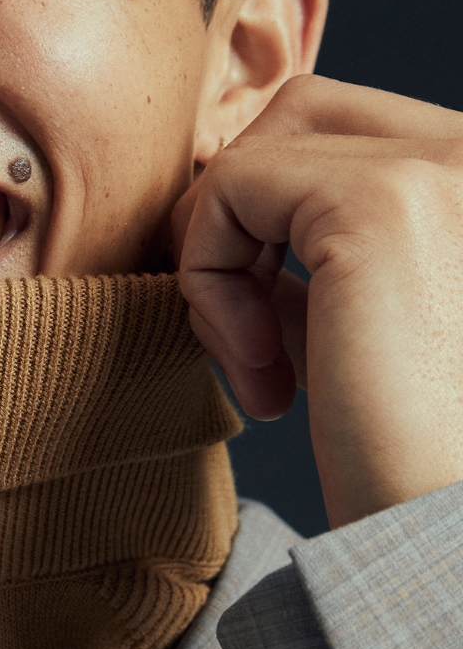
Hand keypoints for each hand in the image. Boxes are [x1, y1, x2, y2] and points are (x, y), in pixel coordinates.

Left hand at [172, 73, 462, 529]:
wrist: (452, 536)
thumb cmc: (414, 455)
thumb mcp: (370, 332)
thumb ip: (325, 266)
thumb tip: (241, 232)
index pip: (345, 129)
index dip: (272, 217)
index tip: (271, 330)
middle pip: (299, 112)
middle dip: (240, 214)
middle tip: (244, 332)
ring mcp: (443, 164)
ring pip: (255, 150)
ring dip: (220, 257)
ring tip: (259, 365)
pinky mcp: (381, 202)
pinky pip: (227, 190)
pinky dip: (210, 281)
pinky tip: (262, 375)